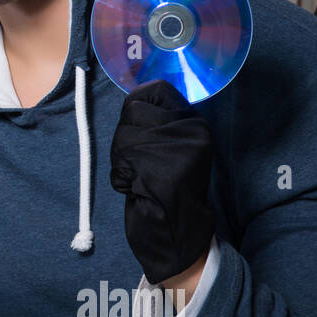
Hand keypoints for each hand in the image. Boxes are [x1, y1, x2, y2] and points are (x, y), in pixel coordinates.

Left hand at [109, 79, 214, 285]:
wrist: (174, 227)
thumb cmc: (174, 188)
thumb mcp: (182, 150)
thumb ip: (164, 124)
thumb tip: (137, 100)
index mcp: (195, 125)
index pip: (158, 90)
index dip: (140, 102)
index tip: (139, 120)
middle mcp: (187, 131)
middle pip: (134, 108)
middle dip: (127, 130)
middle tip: (138, 156)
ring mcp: (169, 147)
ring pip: (123, 131)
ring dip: (121, 150)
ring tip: (139, 171)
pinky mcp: (151, 165)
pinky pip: (120, 154)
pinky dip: (120, 169)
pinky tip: (135, 183)